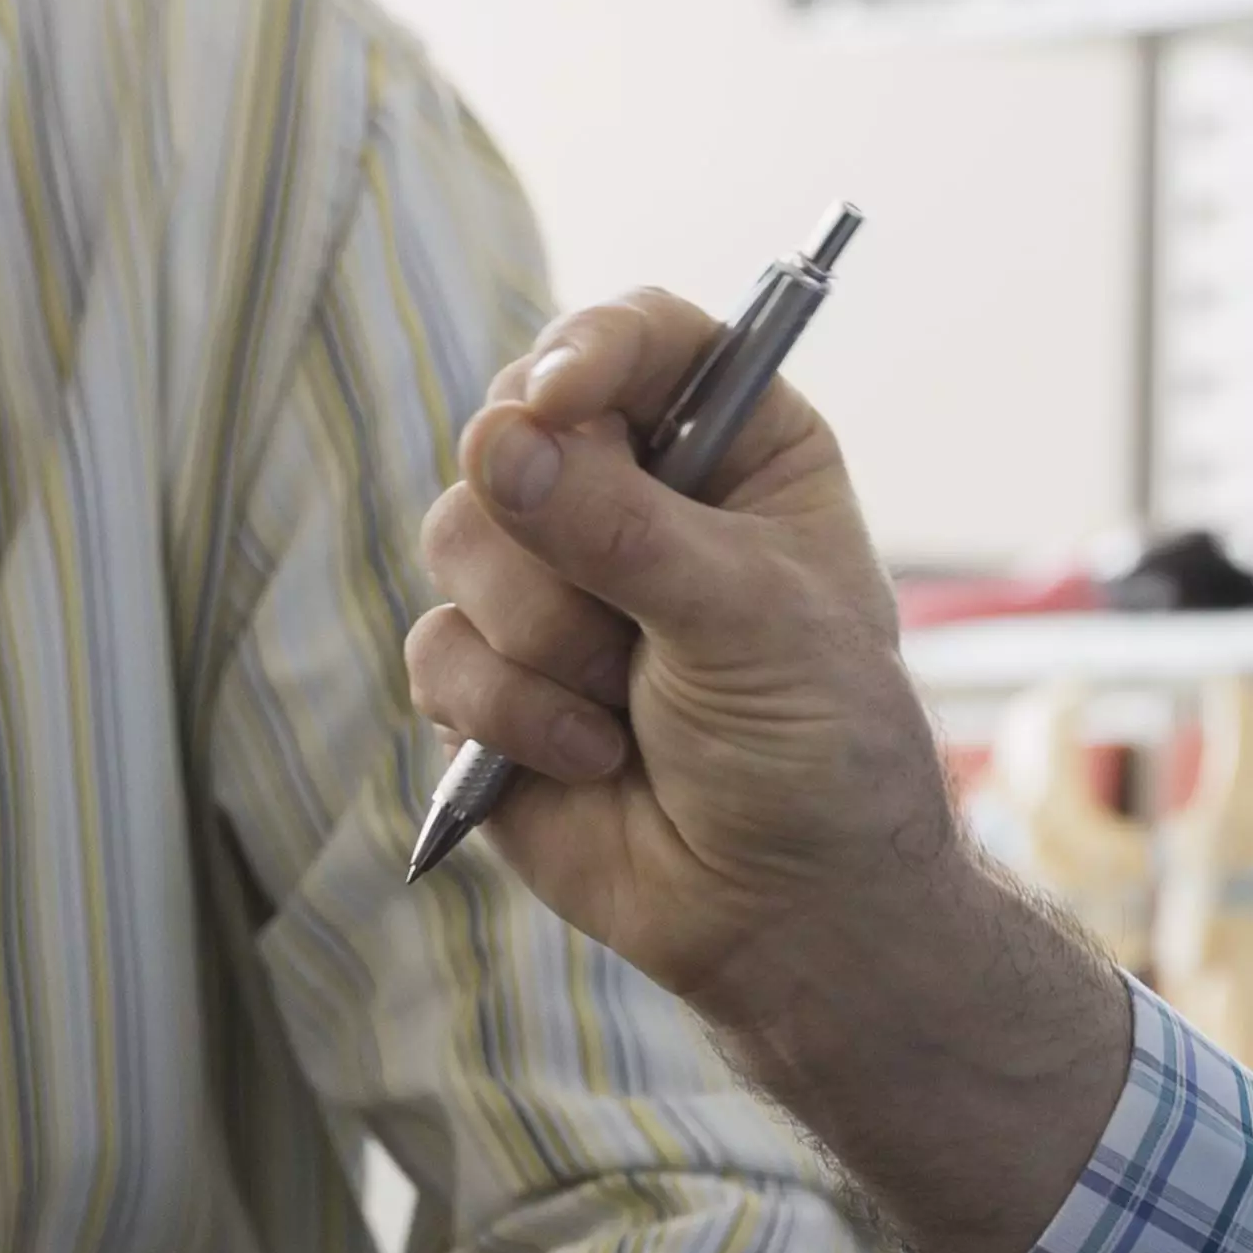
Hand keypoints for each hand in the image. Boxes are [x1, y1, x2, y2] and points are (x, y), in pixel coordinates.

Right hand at [401, 290, 976, 1014]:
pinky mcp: (487, 679)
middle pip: (515, 431)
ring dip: (541, 638)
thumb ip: (621, 529)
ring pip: (457, 539)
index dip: (588, 354)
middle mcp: (631, 496)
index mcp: (731, 448)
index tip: (557, 402)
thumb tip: (497, 443)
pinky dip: (506, 713)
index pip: (641, 340)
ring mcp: (549, 585)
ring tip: (627, 705)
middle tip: (626, 620)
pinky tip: (590, 758)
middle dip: (554, 539)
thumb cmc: (817, 748)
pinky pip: (435, 650)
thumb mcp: (749, 620)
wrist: (790, 913)